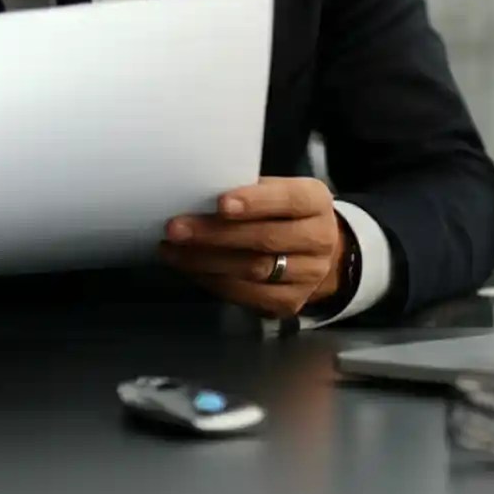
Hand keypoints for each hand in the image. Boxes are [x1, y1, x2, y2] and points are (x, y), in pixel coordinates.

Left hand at [160, 177, 346, 318]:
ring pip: (254, 270)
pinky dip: (215, 282)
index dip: (256, 202)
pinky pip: (249, 296)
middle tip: (176, 229)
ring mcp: (309, 275)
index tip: (221, 203)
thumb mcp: (274, 191)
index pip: (290, 200)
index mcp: (316, 201)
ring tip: (173, 251)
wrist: (312, 251)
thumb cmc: (281, 212)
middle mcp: (320, 239)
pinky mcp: (291, 302)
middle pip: (266, 239)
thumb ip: (247, 191)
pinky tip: (192, 270)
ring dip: (207, 261)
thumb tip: (195, 194)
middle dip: (216, 234)